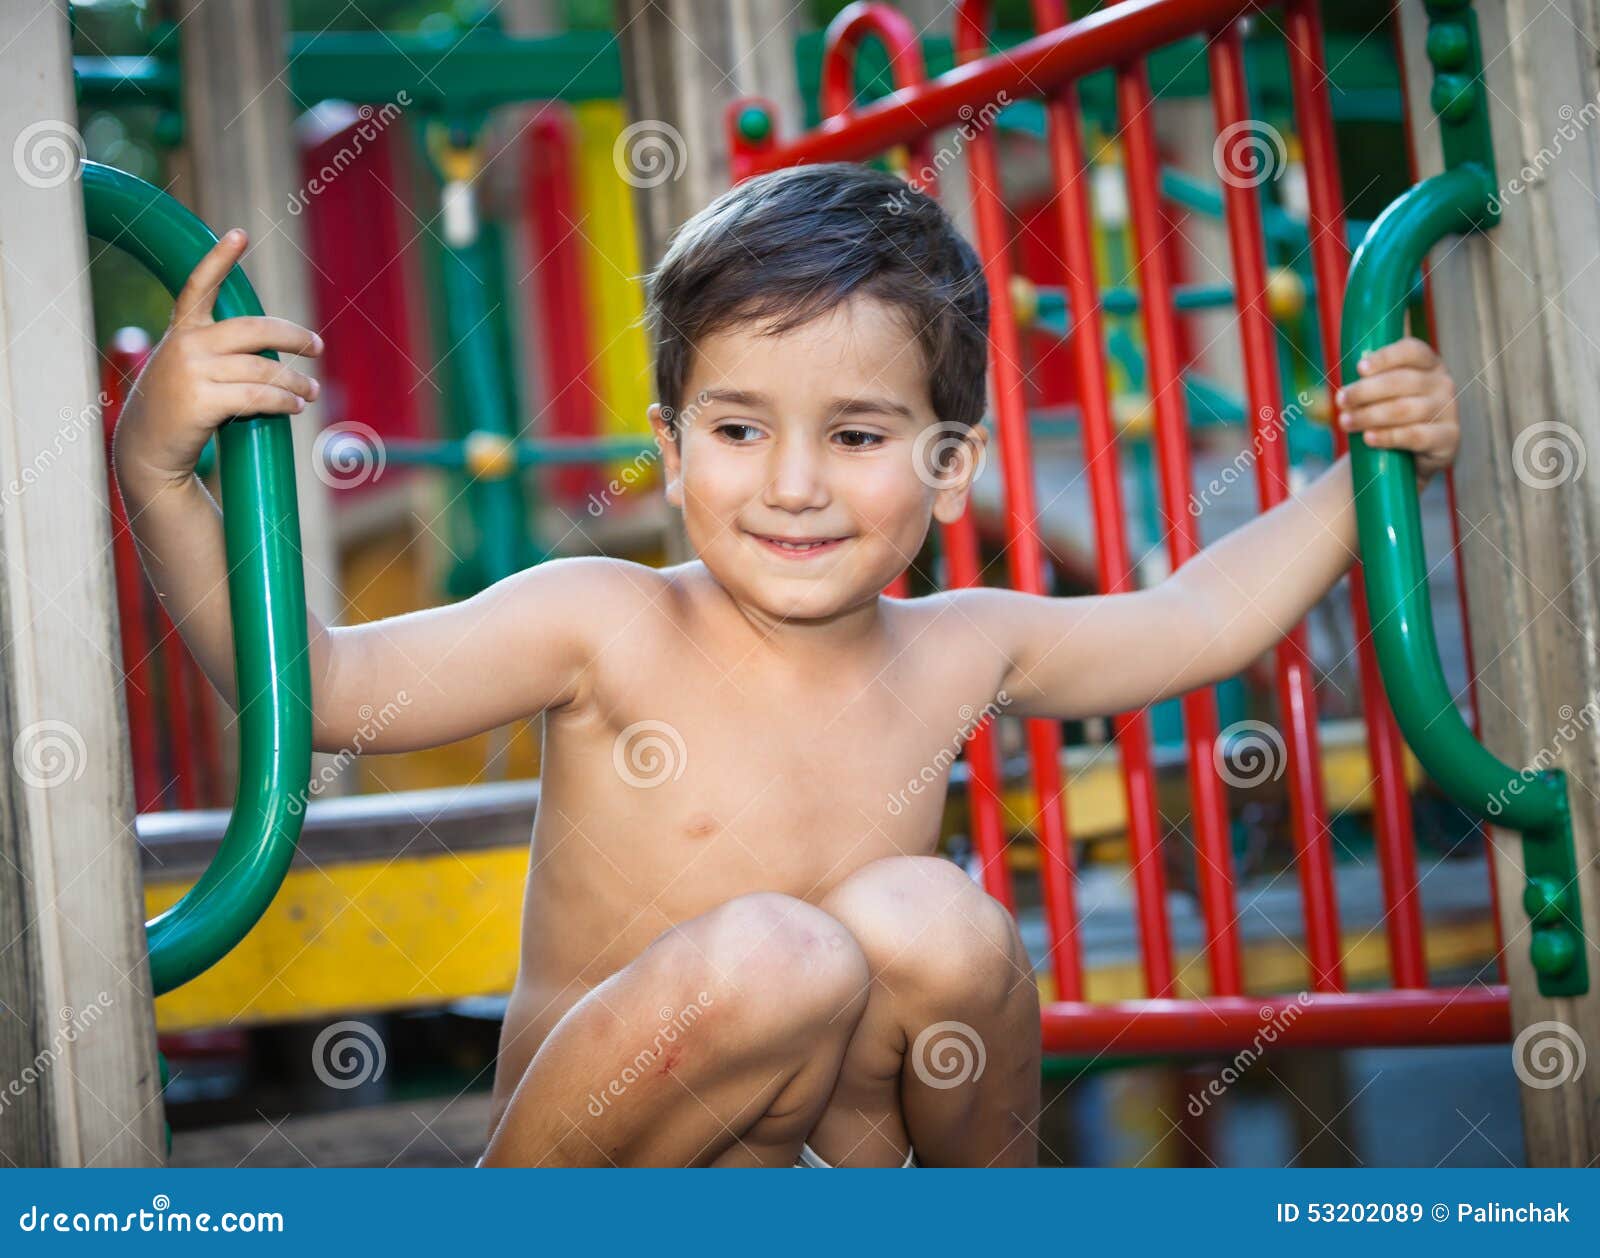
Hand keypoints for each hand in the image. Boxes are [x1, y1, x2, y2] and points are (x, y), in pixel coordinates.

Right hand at [114, 228, 322, 486]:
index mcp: (182, 329)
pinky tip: (296, 406)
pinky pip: (259, 397)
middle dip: (293, 337)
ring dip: (296, 382)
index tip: (238, 234)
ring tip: (311, 391)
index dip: (219, 258)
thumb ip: (221, 351)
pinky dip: (284, 401)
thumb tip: (276, 353)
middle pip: (255, 330)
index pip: (200, 285)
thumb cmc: (177, 407)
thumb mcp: (189, 368)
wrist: (148, 450)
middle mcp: (186, 345)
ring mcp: (193, 372)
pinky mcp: (202, 402)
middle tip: (317, 347)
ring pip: (264, 370)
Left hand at [1334, 337, 1460, 487]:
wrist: (1408, 458)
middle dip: (1366, 391)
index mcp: (1428, 364)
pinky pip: (1415, 436)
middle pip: (1402, 381)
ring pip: (1404, 409)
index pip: (1411, 351)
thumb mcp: (1382, 394)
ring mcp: (1448, 410)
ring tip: (1345, 422)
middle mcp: (1442, 383)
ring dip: (1369, 415)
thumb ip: (1369, 379)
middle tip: (1341, 400)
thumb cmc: (1389, 417)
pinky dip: (1388, 436)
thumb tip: (1345, 374)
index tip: (1359, 368)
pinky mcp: (1448, 437)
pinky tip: (1368, 437)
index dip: (1385, 357)